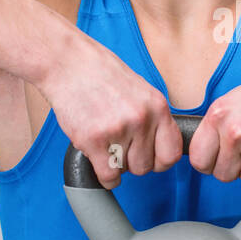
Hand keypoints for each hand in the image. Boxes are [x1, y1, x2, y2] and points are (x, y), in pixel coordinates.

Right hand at [42, 32, 181, 189]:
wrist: (68, 63)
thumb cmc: (101, 75)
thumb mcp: (141, 91)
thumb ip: (153, 118)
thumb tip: (160, 147)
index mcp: (157, 106)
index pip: (172, 153)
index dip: (160, 161)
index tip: (150, 158)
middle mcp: (141, 119)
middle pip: (147, 166)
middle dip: (133, 162)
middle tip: (120, 146)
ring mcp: (118, 130)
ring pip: (126, 171)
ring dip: (115, 164)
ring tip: (106, 144)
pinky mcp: (94, 140)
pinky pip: (107, 176)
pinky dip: (103, 175)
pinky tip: (98, 159)